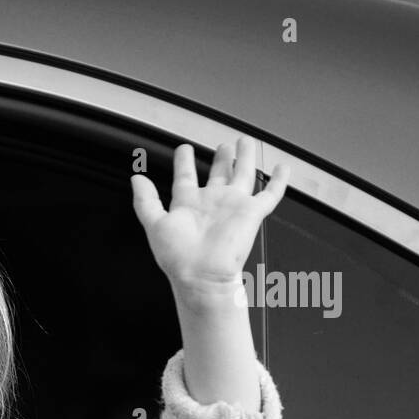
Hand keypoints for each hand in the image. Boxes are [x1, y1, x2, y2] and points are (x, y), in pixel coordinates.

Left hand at [130, 136, 290, 296]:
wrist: (201, 275)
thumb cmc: (178, 257)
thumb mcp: (154, 224)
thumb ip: (145, 200)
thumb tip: (136, 179)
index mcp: (188, 205)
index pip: (186, 177)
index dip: (184, 162)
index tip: (184, 149)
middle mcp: (212, 203)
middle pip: (218, 173)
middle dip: (221, 158)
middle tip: (224, 145)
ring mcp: (233, 206)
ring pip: (243, 175)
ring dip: (245, 158)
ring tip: (245, 142)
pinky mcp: (252, 213)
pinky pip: (270, 193)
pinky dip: (278, 181)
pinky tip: (283, 168)